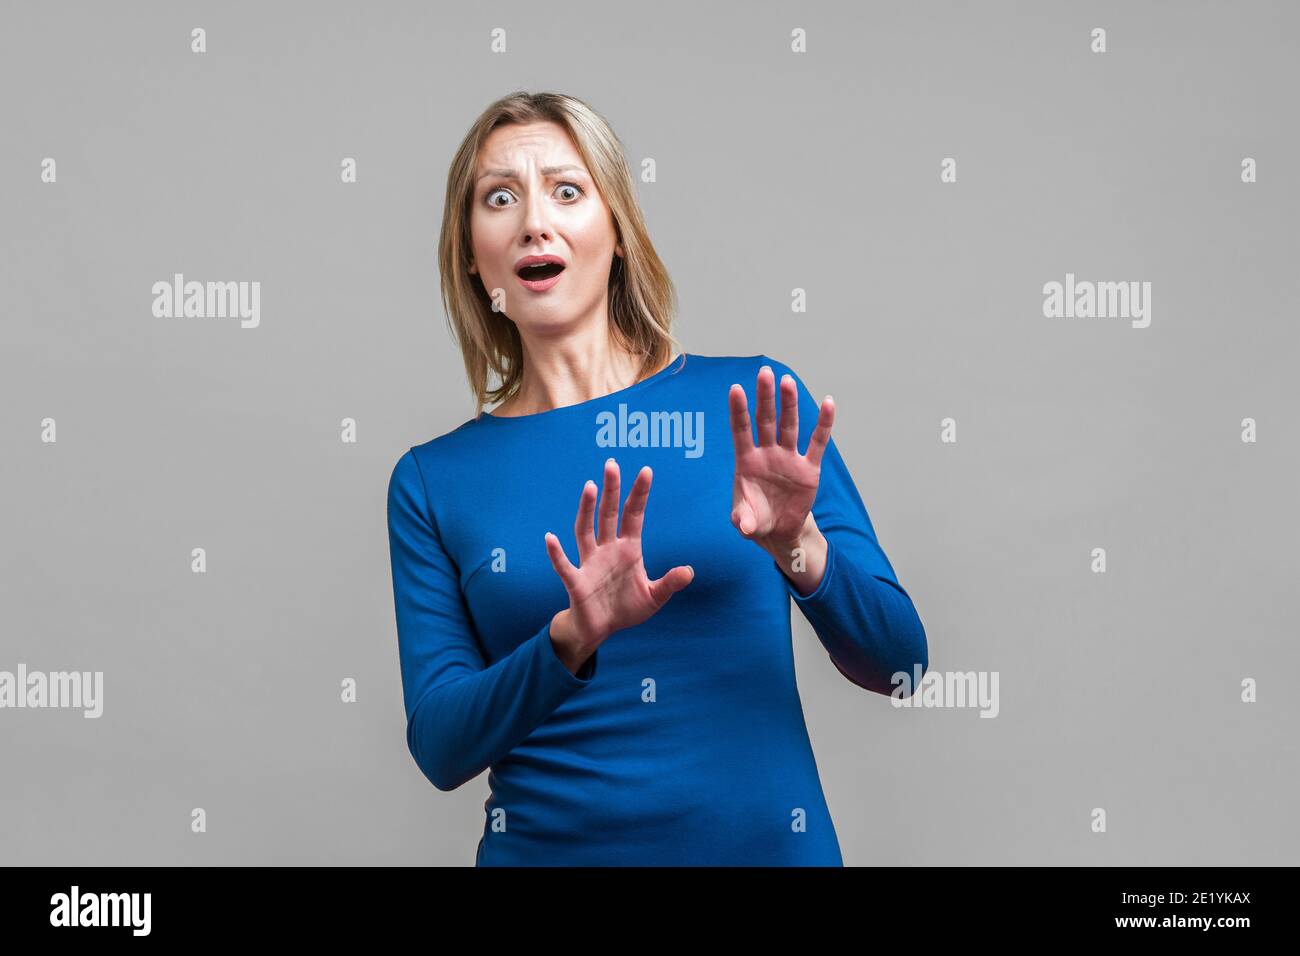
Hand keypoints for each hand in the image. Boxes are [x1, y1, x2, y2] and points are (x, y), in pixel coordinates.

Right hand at [545, 458, 694, 654]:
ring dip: (586, 509)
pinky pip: (564, 565)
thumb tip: (689, 571)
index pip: (634, 515)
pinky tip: (551, 538)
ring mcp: (590, 563)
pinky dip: (556, 553)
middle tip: (612, 464)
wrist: (600, 629)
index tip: (646, 470)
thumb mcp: (654, 597)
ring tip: (589, 486)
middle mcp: (607, 550)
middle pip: (608, 514)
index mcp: (628, 550)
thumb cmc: (625, 609)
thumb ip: (669, 584)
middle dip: (611, 490)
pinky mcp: (576, 581)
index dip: (639, 494)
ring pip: (586, 530)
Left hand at [728, 365, 833, 568]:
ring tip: (787, 381)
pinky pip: (817, 443)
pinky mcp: (809, 468)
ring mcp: (789, 458)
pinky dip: (824, 424)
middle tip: (765, 372)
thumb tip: (744, 527)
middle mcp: (767, 454)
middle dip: (765, 397)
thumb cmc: (756, 519)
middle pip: (766, 420)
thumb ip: (743, 520)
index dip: (738, 410)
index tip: (735, 388)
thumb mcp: (746, 523)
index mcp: (746, 461)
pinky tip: (829, 403)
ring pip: (789, 426)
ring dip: (789, 403)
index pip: (741, 430)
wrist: (778, 531)